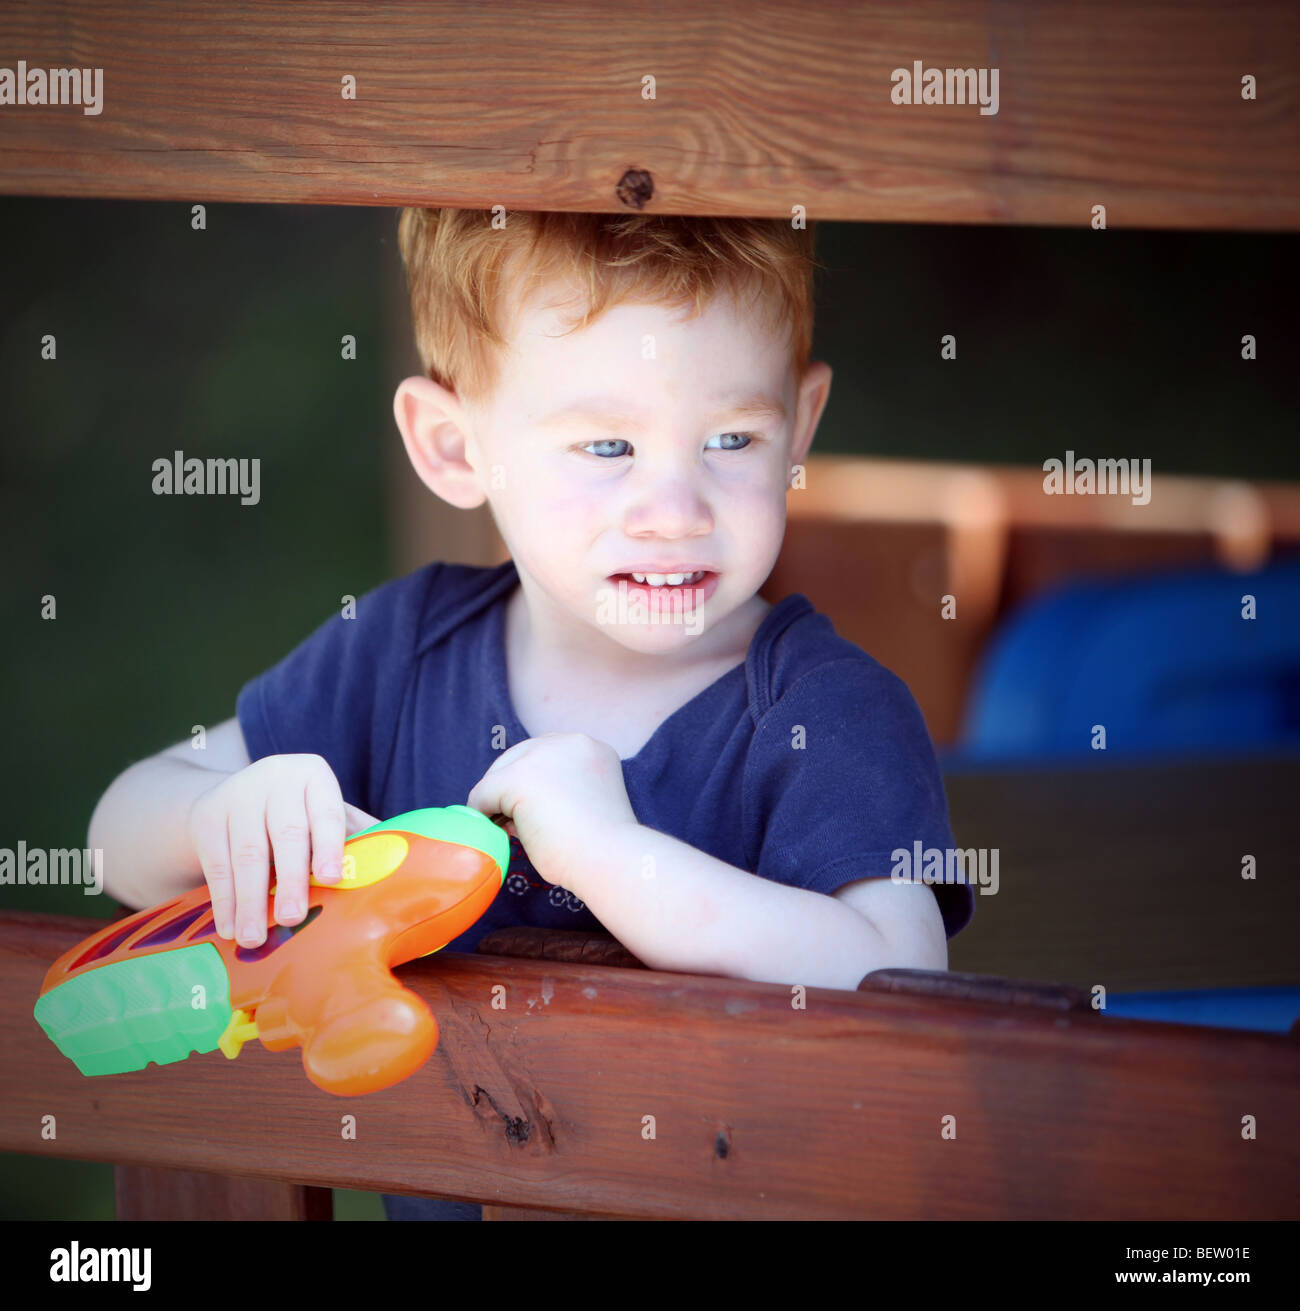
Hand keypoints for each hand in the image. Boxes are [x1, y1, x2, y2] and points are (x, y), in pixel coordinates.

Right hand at [187, 754, 379, 946]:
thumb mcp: (325, 812)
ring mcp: (238, 794)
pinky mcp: (207, 816)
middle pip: (286, 834)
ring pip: (246, 852)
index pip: (326, 812)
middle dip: (290, 880)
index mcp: (314, 776)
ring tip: (254, 938)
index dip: (329, 845)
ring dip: (250, 900)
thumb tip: (404, 869)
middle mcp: (276, 777)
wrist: (234, 794)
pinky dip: (223, 900)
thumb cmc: (298, 813)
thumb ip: (357, 836)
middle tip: (293, 918)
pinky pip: (216, 863)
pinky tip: (229, 926)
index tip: (332, 878)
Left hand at [465, 733, 637, 895]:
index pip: (545, 756)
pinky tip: (495, 832)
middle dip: (511, 791)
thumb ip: (560, 791)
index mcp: (590, 748)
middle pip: (518, 758)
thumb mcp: (586, 804)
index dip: (534, 785)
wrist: (610, 860)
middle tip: (514, 824)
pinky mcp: (517, 777)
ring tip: (513, 831)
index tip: (534, 813)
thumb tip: (515, 801)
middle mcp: (568, 741)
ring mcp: (541, 755)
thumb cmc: (601, 848)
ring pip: (499, 774)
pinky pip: (482, 794)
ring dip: (499, 802)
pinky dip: (483, 814)